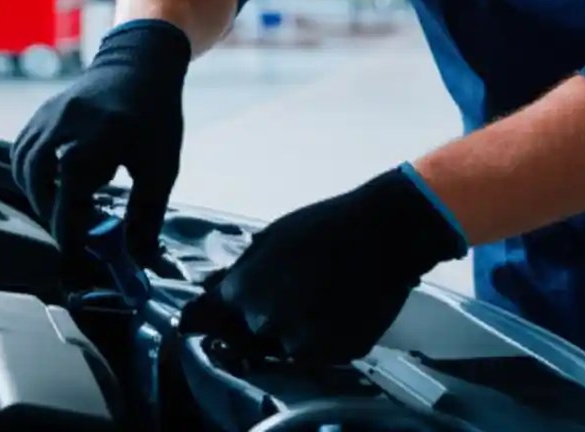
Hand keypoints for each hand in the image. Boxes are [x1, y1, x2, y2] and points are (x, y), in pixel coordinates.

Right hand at [11, 21, 191, 259]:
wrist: (141, 64)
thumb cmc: (155, 118)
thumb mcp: (160, 168)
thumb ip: (146, 214)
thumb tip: (137, 255)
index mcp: (96, 141)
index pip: (69, 197)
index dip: (67, 231)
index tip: (72, 253)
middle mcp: (64, 126)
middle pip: (37, 179)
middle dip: (48, 211)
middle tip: (67, 230)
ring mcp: (48, 116)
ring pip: (23, 163)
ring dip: (35, 191)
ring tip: (57, 207)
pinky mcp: (42, 112)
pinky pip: (21, 147)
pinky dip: (27, 170)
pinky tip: (47, 181)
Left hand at [179, 167, 466, 364]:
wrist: (383, 236)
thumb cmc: (320, 228)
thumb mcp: (267, 240)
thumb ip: (239, 273)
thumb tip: (213, 289)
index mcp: (240, 293)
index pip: (202, 319)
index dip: (204, 318)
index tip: (204, 317)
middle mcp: (264, 324)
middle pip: (243, 335)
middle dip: (253, 319)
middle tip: (283, 294)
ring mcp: (301, 344)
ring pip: (281, 347)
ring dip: (289, 331)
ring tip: (314, 299)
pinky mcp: (335, 355)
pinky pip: (317, 354)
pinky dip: (321, 338)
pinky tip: (336, 310)